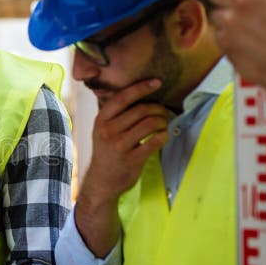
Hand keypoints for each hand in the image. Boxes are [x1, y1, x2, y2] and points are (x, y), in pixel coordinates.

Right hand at [84, 78, 169, 199]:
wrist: (102, 181)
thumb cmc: (106, 152)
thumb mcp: (102, 130)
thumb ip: (115, 113)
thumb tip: (137, 92)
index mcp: (101, 120)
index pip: (122, 97)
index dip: (141, 88)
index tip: (156, 82)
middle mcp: (108, 131)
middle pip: (140, 110)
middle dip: (158, 108)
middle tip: (164, 112)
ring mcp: (119, 145)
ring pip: (149, 124)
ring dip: (162, 122)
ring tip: (163, 125)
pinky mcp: (131, 159)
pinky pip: (154, 142)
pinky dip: (163, 136)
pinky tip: (164, 136)